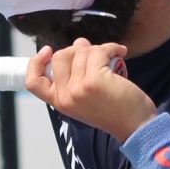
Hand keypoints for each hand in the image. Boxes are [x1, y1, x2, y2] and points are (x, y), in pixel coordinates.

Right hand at [25, 39, 155, 141]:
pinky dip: (111, 47)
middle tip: (95, 53)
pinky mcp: (94, 81)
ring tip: (112, 55)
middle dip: (77, 49)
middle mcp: (65, 97)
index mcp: (60, 103)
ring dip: (99, 48)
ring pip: (81, 52)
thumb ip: (76, 77)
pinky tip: (120, 52)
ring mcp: (78, 89)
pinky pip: (98, 51)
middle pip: (59, 57)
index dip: (35, 62)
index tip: (48, 50)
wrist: (136, 126)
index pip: (33, 82)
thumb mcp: (86, 99)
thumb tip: (78, 43)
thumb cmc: (116, 111)